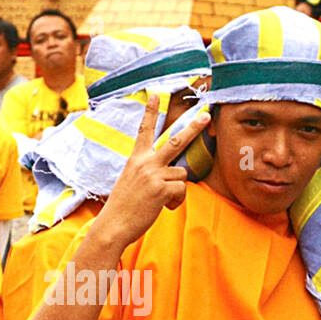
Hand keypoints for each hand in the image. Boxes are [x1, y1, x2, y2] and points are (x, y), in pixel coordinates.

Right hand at [94, 95, 209, 249]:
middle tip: (206, 114)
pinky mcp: (162, 189)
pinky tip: (163, 207)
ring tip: (160, 200)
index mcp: (136, 159)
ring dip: (176, 189)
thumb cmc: (123, 206)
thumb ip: (148, 172)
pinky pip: (181, 191)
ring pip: (182, 174)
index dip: (151, 112)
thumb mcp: (131, 181)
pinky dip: (175, 202)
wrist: (113, 225)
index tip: (156, 94)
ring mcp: (154, 175)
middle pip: (176, 141)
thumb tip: (171, 175)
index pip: (145, 130)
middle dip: (193, 127)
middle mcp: (146, 163)